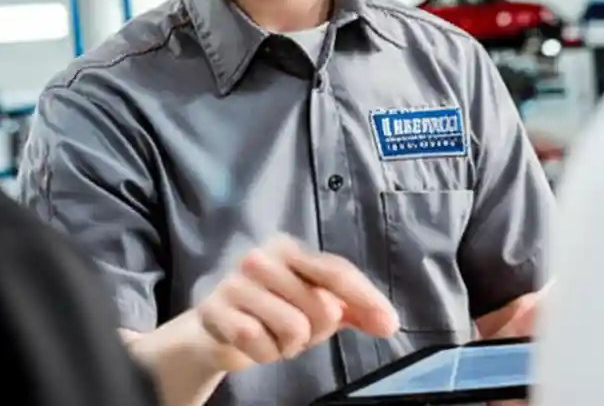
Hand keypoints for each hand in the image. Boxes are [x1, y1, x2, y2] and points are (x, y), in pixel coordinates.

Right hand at [194, 235, 398, 371]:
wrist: (214, 327)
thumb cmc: (270, 311)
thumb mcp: (313, 305)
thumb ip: (351, 308)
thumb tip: (386, 322)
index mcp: (289, 248)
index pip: (336, 272)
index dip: (366, 299)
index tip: (389, 324)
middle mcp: (261, 258)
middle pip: (322, 308)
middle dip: (315, 331)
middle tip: (293, 327)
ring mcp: (235, 282)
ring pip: (294, 329)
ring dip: (288, 345)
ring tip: (272, 335)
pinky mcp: (215, 310)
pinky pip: (261, 344)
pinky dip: (264, 353)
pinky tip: (252, 342)